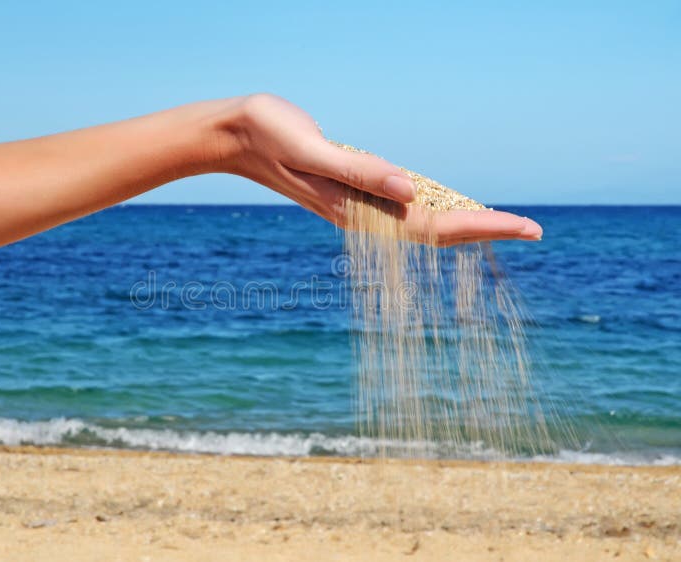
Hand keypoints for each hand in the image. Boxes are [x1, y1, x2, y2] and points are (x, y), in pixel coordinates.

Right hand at [214, 94, 541, 244]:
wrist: (238, 136)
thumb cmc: (272, 137)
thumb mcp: (315, 150)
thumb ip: (360, 171)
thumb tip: (411, 191)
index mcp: (358, 207)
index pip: (431, 226)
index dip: (480, 227)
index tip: (523, 228)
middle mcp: (365, 212)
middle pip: (435, 231)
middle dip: (484, 230)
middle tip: (534, 230)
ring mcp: (361, 203)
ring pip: (422, 221)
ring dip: (465, 223)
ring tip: (505, 225)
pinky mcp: (357, 188)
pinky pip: (405, 206)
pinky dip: (438, 209)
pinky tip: (454, 208)